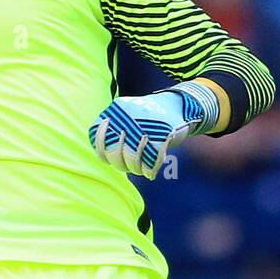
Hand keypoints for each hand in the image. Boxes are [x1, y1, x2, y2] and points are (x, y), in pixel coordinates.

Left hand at [89, 83, 220, 178]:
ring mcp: (145, 124)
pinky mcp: (163, 134)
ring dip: (137, 169)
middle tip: (131, 167)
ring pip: (131, 159)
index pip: (97, 136)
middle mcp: (129, 115)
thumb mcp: (128, 115)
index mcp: (117, 109)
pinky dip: (150, 170)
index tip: (111, 159)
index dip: (103, 153)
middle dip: (122, 165)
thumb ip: (113, 131)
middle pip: (114, 152)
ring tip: (142, 169)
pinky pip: (150, 161)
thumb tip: (103, 156)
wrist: (182, 106)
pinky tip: (151, 172)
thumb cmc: (151, 117)